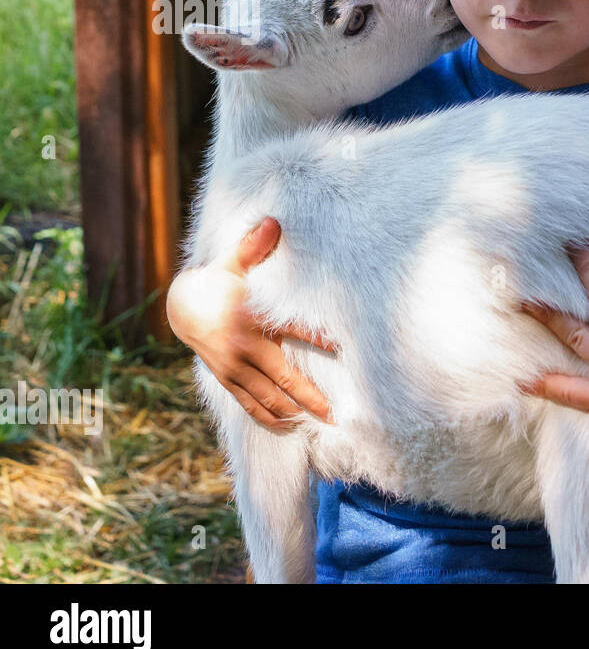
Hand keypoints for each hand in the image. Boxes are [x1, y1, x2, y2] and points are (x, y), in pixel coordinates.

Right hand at [166, 216, 336, 430]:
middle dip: (311, 397)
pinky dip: (268, 417)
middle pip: (285, 378)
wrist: (182, 307)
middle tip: (336, 415)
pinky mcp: (226, 378)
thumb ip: (255, 246)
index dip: (320, 339)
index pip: (294, 330)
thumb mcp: (234, 262)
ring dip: (294, 412)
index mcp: (254, 319)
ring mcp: (235, 368)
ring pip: (268, 397)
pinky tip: (289, 427)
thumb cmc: (220, 281)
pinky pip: (249, 403)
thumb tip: (274, 221)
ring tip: (319, 425)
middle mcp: (246, 348)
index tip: (346, 349)